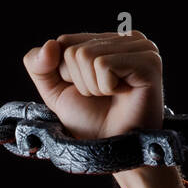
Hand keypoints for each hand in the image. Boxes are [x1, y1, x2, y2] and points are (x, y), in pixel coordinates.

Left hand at [22, 32, 163, 140]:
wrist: (112, 148)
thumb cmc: (90, 121)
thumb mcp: (54, 91)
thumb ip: (39, 66)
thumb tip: (49, 44)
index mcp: (106, 40)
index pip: (64, 42)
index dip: (65, 73)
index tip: (86, 91)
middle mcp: (125, 39)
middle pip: (74, 50)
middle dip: (79, 81)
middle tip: (101, 97)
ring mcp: (141, 47)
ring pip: (87, 56)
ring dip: (92, 86)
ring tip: (112, 96)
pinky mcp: (148, 61)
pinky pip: (103, 65)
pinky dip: (105, 87)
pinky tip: (122, 94)